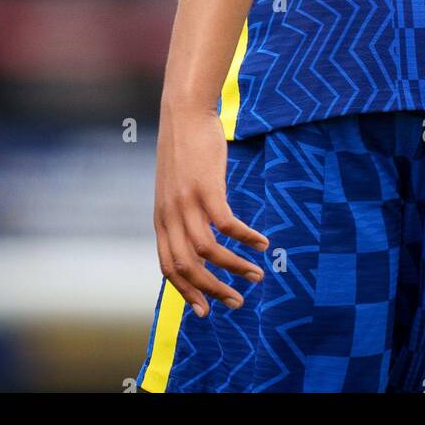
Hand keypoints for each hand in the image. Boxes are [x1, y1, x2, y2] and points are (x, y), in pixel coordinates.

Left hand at [153, 102, 268, 316]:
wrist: (184, 113)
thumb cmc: (184, 149)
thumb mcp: (174, 187)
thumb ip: (179, 212)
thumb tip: (195, 236)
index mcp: (162, 219)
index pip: (169, 268)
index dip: (187, 293)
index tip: (206, 312)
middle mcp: (171, 215)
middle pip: (188, 267)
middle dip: (213, 291)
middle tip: (237, 302)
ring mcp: (188, 202)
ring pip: (209, 251)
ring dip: (234, 267)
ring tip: (257, 275)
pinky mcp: (207, 188)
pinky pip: (228, 225)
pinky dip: (246, 238)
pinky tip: (263, 242)